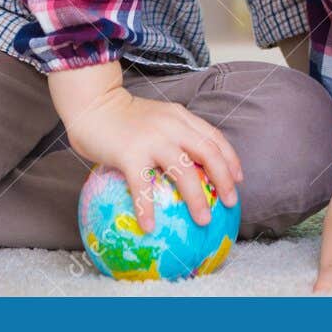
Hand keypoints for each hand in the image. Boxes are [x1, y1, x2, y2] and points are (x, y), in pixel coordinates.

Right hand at [60, 83, 241, 232]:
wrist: (93, 105)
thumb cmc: (123, 118)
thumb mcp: (157, 117)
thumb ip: (173, 134)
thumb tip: (188, 168)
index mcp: (180, 117)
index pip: (214, 136)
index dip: (230, 158)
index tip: (238, 180)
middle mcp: (171, 126)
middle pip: (208, 152)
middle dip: (224, 179)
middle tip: (229, 203)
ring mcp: (151, 139)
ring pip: (184, 170)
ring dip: (197, 198)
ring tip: (203, 220)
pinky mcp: (130, 153)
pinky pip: (142, 185)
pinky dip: (147, 208)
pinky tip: (149, 227)